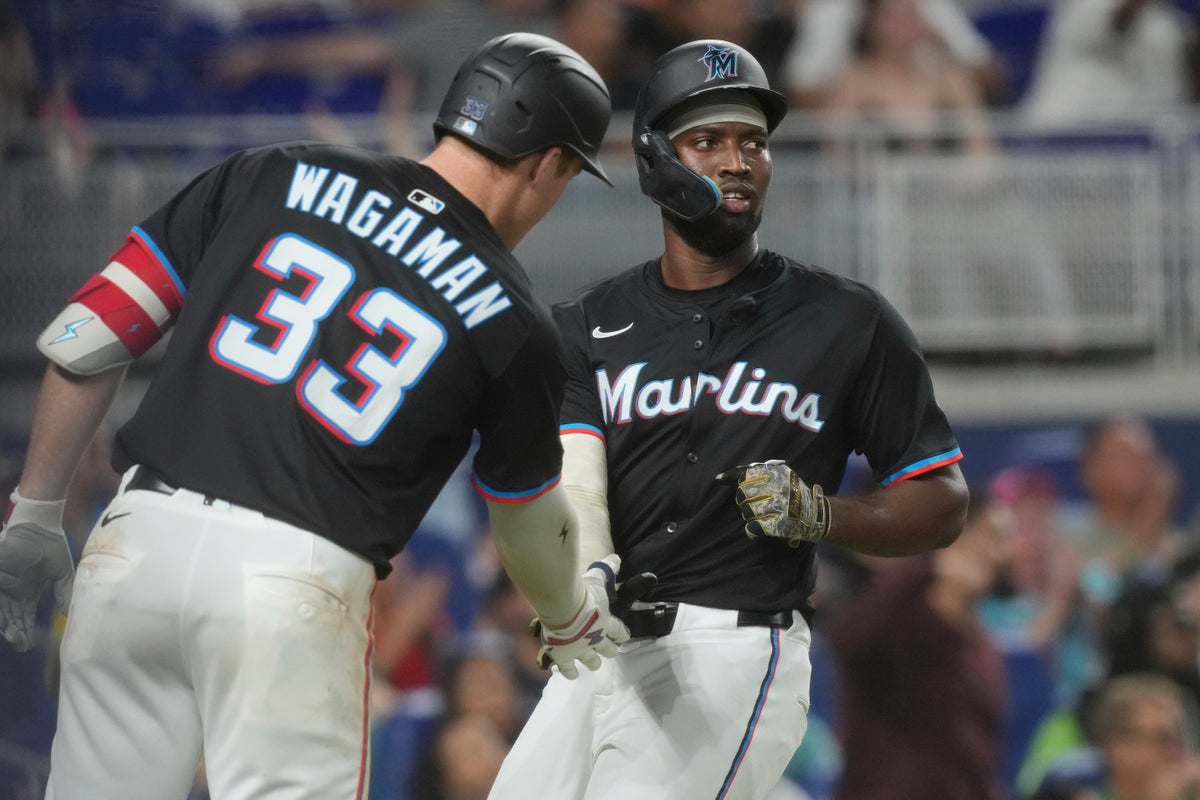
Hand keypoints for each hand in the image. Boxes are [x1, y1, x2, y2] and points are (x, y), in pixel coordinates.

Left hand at [0, 490, 73, 651]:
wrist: (39, 526)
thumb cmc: (51, 546)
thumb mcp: (63, 574)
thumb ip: (65, 594)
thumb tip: (71, 616)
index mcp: (28, 592)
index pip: (25, 617)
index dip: (27, 631)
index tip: (30, 646)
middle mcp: (14, 592)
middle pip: (12, 618)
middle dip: (16, 634)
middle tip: (22, 646)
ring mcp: (4, 586)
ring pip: (2, 612)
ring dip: (7, 626)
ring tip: (14, 637)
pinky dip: (1, 613)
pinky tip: (5, 623)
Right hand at [531, 554, 630, 678]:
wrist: (564, 608)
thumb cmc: (584, 593)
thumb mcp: (599, 578)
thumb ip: (608, 569)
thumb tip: (617, 558)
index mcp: (608, 623)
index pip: (620, 631)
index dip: (622, 633)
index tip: (624, 636)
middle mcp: (596, 640)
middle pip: (606, 649)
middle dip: (608, 650)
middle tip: (610, 653)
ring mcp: (579, 650)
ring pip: (589, 661)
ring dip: (592, 663)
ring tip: (592, 665)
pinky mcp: (563, 656)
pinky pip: (567, 668)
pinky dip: (569, 672)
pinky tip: (570, 674)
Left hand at [716, 459, 830, 545]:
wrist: (816, 514)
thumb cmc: (793, 493)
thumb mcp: (781, 475)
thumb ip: (757, 473)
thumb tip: (721, 477)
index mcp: (777, 474)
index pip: (746, 474)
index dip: (733, 478)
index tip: (721, 480)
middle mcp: (778, 488)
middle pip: (743, 493)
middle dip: (743, 499)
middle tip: (754, 503)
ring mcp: (779, 507)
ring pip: (746, 510)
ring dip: (749, 514)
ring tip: (761, 515)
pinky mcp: (779, 525)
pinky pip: (753, 526)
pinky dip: (752, 529)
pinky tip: (758, 528)